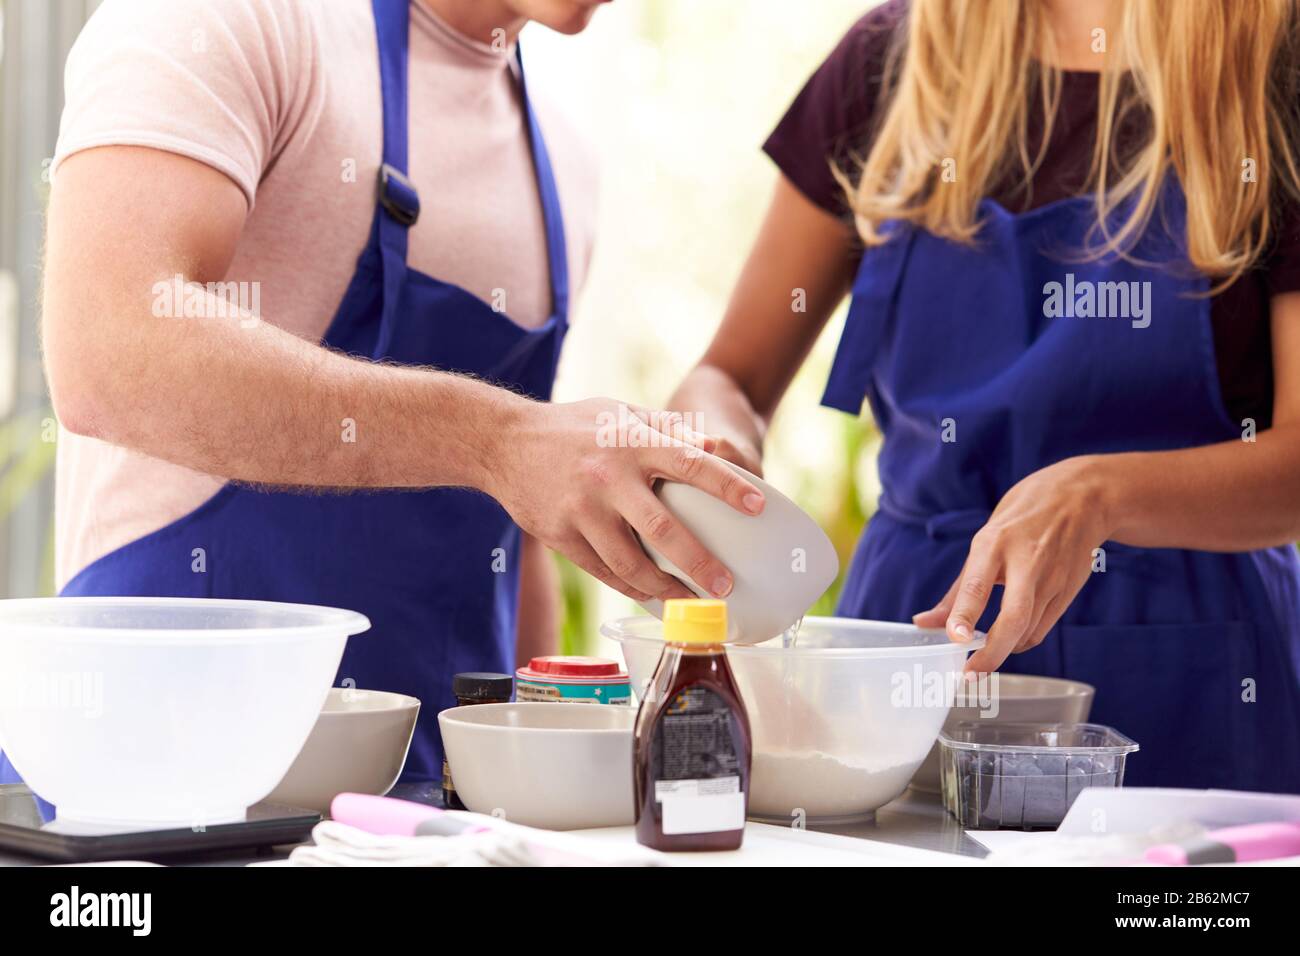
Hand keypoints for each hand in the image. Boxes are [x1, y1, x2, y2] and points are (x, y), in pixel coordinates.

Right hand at [490, 398, 765, 601]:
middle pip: (663, 530)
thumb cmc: (573, 427)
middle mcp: (609, 478)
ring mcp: (583, 511)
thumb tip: (717, 449)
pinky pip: (603, 571)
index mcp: (632, 441)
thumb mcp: (620, 413)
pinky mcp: (562, 535)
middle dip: (699, 563)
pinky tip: (652, 596)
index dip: (727, 486)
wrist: (504, 443)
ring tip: (690, 603)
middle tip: (727, 586)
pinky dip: (631, 588)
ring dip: (665, 589)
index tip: (759, 507)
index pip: (690, 464)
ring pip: (630, 563)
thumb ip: (668, 429)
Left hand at [912, 456, 1112, 672]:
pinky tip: (1008, 640)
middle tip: (971, 673)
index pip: (977, 586)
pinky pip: (1042, 627)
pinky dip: (1022, 640)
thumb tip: (924, 623)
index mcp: (995, 543)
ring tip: (982, 659)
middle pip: (1012, 619)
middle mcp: (1025, 562)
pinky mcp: (1068, 592)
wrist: (1084, 497)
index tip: (954, 639)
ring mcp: (1051, 579)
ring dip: (1004, 650)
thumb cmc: (1024, 516)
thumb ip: (957, 589)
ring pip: (1028, 630)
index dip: (963, 616)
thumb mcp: (985, 541)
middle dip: (992, 653)